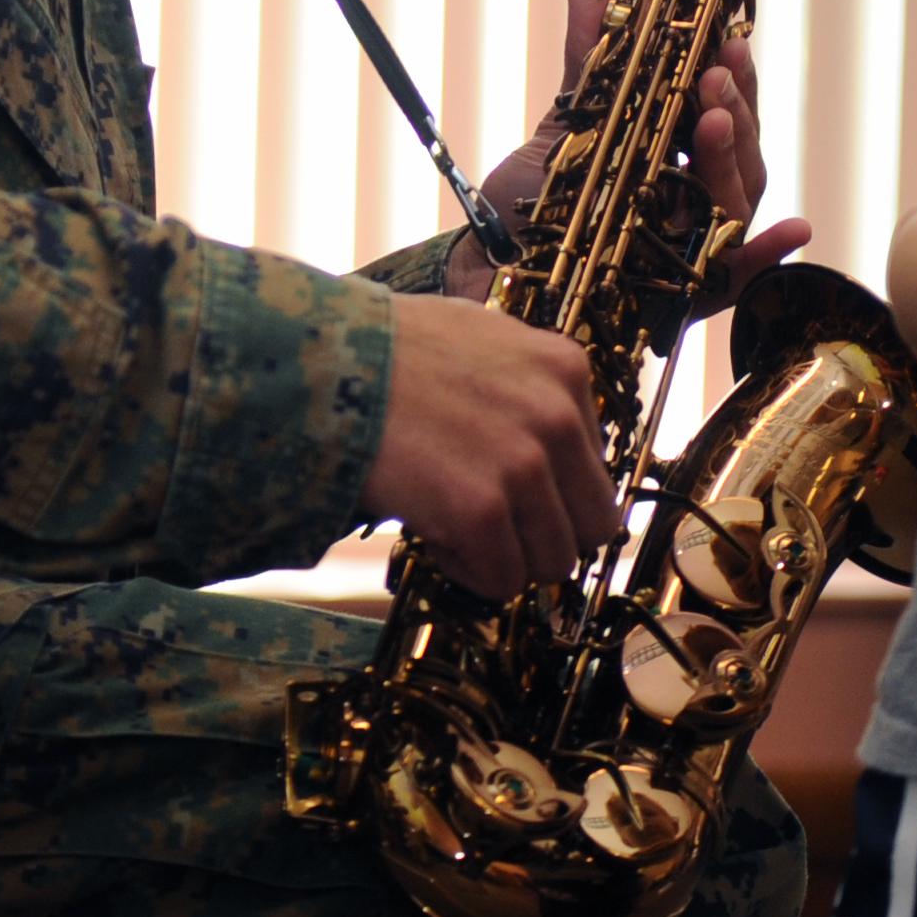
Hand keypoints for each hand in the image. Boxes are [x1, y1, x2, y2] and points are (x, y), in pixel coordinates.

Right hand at [366, 295, 619, 600]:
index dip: (551, 491)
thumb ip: (524, 382)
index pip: (595, 468)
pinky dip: (467, 570)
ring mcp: (523, 465)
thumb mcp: (478, 337)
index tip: (506, 490)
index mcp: (564, 369)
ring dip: (505, 556)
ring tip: (453, 523)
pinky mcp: (482, 510)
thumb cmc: (384, 350)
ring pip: (553, 561)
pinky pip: (502, 579)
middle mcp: (557, 416)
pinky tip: (430, 530)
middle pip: (592, 524)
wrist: (321, 363)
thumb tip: (542, 439)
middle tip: (493, 527)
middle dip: (543, 535)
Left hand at [443, 0, 812, 310]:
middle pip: (738, 155)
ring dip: (734, 158)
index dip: (731, 77)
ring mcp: (690, 252)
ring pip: (735, 203)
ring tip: (715, 117)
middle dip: (734, 109)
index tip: (726, 36)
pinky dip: (768, 254)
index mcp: (676, 161)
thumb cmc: (529, 210)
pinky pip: (734, 279)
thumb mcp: (565, 130)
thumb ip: (589, 64)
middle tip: (716, 73)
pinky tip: (797, 227)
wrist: (485, 277)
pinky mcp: (679, 301)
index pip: (721, 114)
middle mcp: (692, 205)